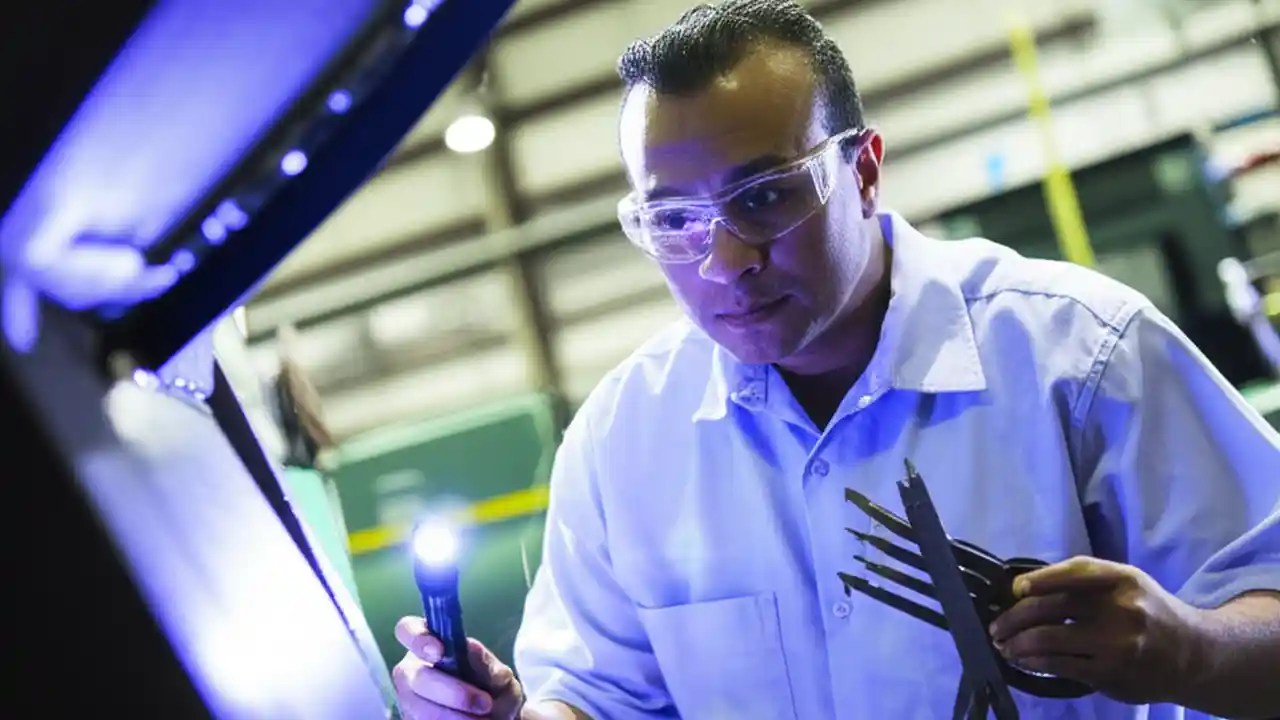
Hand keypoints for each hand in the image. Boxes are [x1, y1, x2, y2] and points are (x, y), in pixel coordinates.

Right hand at [392, 616, 525, 718]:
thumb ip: (486, 664)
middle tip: (485, 703)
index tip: (439, 651)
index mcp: (429, 645)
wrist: (494, 718)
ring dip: (454, 716)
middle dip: (452, 692)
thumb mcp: (498, 675)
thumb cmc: (492, 689)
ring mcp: (408, 701)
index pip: (407, 630)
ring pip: (420, 708)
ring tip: (484, 719)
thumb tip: (470, 648)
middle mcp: (411, 671)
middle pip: (415, 676)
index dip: (418, 638)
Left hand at [988, 556, 1205, 704]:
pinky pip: (1060, 666)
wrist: (1195, 655)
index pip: (1074, 572)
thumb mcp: (1127, 585)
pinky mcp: (1111, 673)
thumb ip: (1086, 583)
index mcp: (1122, 579)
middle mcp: (1120, 608)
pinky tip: (1023, 660)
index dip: (1040, 578)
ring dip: (1017, 643)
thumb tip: (1026, 589)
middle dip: (1015, 617)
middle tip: (997, 626)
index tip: (1016, 588)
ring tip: (1004, 645)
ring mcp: (1116, 644)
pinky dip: (1034, 662)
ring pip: (1049, 640)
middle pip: (1051, 607)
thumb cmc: (1149, 613)